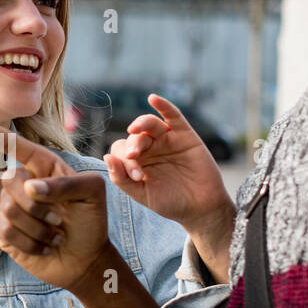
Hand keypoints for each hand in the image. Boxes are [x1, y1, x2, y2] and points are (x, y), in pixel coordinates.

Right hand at [0, 116, 110, 295]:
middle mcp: (22, 182)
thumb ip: (65, 183)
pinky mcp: (4, 231)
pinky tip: (44, 247)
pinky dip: (30, 242)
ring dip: (38, 228)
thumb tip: (30, 187)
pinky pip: (5, 230)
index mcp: (42, 165)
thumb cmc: (90, 220)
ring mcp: (10, 205)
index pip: (11, 144)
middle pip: (9, 179)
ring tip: (55, 236)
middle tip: (59, 220)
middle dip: (36, 204)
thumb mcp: (92, 193)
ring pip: (8, 209)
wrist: (85, 259)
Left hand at [103, 93, 234, 281]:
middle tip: (134, 159)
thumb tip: (107, 156)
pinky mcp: (185, 135)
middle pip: (135, 136)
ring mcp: (167, 140)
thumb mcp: (141, 194)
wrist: (200, 208)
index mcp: (137, 161)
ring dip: (140, 124)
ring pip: (150, 124)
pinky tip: (153, 98)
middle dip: (132, 146)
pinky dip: (164, 106)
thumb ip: (122, 179)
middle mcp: (150, 148)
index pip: (121, 151)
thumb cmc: (170, 202)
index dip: (122, 160)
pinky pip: (174, 116)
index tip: (135, 177)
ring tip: (134, 130)